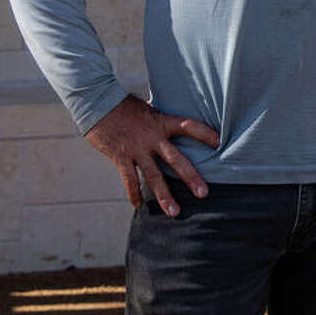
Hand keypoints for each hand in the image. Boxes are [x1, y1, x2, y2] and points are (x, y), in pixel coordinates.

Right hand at [86, 95, 218, 214]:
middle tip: (204, 193)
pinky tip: (139, 205)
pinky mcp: (120, 156)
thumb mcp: (147, 108)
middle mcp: (152, 137)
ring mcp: (136, 149)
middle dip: (191, 177)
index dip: (204, 133)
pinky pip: (129, 179)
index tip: (219, 142)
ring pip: (154, 176)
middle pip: (176, 159)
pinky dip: (134, 193)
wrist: (97, 102)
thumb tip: (169, 121)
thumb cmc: (123, 105)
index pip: (188, 125)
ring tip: (175, 212)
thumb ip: (158, 119)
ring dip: (164, 196)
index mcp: (161, 121)